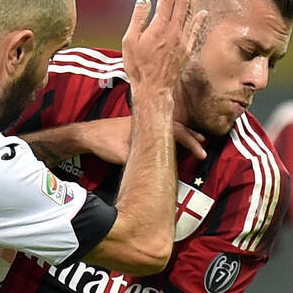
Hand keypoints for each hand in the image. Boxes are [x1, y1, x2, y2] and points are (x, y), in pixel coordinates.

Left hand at [75, 115, 205, 164]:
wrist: (88, 135)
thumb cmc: (105, 143)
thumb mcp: (123, 155)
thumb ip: (140, 160)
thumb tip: (156, 170)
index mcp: (148, 124)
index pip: (176, 132)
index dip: (191, 143)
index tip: (202, 153)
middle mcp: (147, 122)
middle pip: (176, 127)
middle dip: (191, 137)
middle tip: (203, 147)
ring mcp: (143, 125)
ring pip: (168, 128)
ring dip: (182, 136)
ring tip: (194, 143)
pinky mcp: (137, 130)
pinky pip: (159, 131)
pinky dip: (169, 137)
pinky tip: (172, 145)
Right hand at [122, 0, 206, 99]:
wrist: (153, 90)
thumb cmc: (138, 67)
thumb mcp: (129, 42)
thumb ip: (138, 18)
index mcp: (158, 27)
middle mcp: (174, 31)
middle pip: (182, 0)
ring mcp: (183, 40)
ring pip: (190, 12)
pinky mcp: (187, 49)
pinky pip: (196, 30)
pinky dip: (200, 19)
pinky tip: (203, 11)